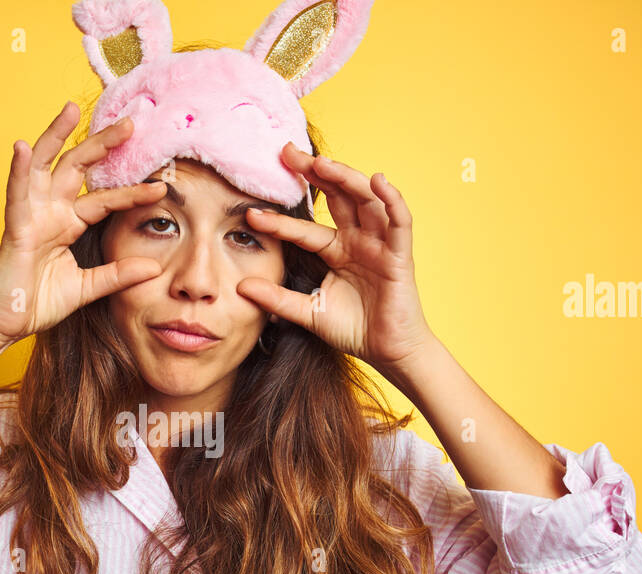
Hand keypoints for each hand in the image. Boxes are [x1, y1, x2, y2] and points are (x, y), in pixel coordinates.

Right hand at [0, 101, 166, 346]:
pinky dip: (20, 171)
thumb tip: (153, 268)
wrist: (4, 324)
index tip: (162, 186)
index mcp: (68, 223)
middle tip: (129, 123)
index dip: (132, 192)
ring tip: (71, 110)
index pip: (105, 199)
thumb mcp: (88, 288)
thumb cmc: (37, 302)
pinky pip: (16, 195)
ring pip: (45, 167)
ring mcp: (31, 215)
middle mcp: (50, 211)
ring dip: (56, 136)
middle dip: (102, 144)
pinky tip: (24, 147)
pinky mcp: (14, 228)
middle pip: (78, 168)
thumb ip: (118, 274)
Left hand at [234, 143, 437, 371]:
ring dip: (346, 178)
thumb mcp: (307, 312)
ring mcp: (380, 244)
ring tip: (322, 164)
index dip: (280, 220)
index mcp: (336, 250)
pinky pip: (400, 222)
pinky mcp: (400, 255)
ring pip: (366, 201)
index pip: (305, 229)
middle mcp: (358, 240)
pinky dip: (392, 199)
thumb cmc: (354, 330)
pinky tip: (379, 180)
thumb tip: (241, 286)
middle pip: (337, 197)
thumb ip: (277, 299)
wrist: (388, 353)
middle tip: (287, 153)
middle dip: (314, 174)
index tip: (251, 212)